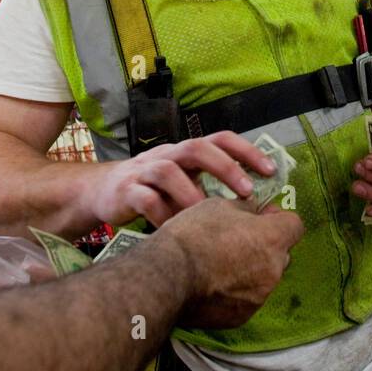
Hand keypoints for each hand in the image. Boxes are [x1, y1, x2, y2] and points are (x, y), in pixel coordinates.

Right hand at [89, 131, 275, 227]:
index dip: (246, 151)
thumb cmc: (154, 191)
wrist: (101, 193)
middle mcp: (168, 155)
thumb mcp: (184, 184)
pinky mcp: (126, 191)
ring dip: (190, 193)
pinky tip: (174, 231)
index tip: (270, 171)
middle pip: (196, 148)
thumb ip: (212, 191)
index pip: (220, 139)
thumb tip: (257, 211)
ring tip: (208, 217)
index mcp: (187, 153)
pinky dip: (160, 214)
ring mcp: (144, 171)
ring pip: (167, 171)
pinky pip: (144, 199)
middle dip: (225, 167)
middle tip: (246, 192)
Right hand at [161, 197, 303, 328]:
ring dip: (250, 270)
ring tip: (220, 263)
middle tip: (238, 239)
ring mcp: (258, 297)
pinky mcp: (241, 317)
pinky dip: (236, 292)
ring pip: (264, 278)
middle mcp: (273, 271)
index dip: (279, 219)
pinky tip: (213, 284)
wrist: (166, 276)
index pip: (295, 226)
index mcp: (272, 239)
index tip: (262, 217)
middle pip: (281, 254)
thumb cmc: (193, 235)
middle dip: (266, 246)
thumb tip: (255, 211)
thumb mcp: (219, 206)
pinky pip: (247, 299)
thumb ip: (246, 209)